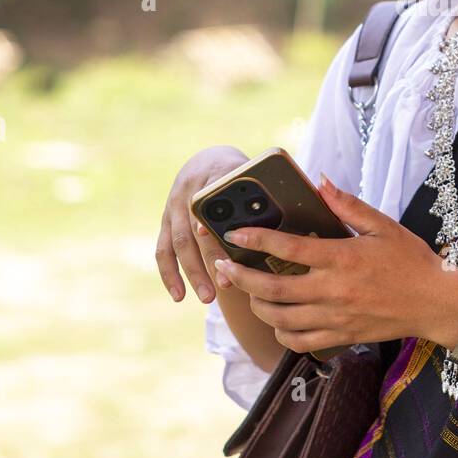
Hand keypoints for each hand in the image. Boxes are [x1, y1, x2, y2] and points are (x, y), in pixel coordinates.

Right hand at [155, 145, 248, 303]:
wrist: (205, 161)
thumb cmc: (236, 171)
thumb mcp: (249, 170)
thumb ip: (262, 190)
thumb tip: (294, 206)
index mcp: (213, 176)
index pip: (213, 199)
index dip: (215, 220)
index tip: (218, 241)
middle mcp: (188, 192)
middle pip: (196, 228)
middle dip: (211, 258)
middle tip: (226, 283)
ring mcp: (173, 208)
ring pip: (179, 243)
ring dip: (192, 272)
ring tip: (208, 297)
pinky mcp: (165, 223)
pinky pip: (163, 250)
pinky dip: (169, 274)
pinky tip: (179, 296)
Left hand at [212, 173, 457, 352]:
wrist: (436, 303)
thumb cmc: (412, 260)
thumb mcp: (383, 225)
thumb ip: (348, 205)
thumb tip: (320, 181)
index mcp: (342, 258)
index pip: (289, 249)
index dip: (257, 239)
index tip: (235, 234)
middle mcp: (334, 290)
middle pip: (273, 289)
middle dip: (241, 277)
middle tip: (222, 266)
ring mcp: (335, 318)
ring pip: (280, 318)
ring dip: (256, 305)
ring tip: (247, 289)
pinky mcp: (341, 337)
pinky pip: (299, 342)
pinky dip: (280, 332)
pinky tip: (276, 319)